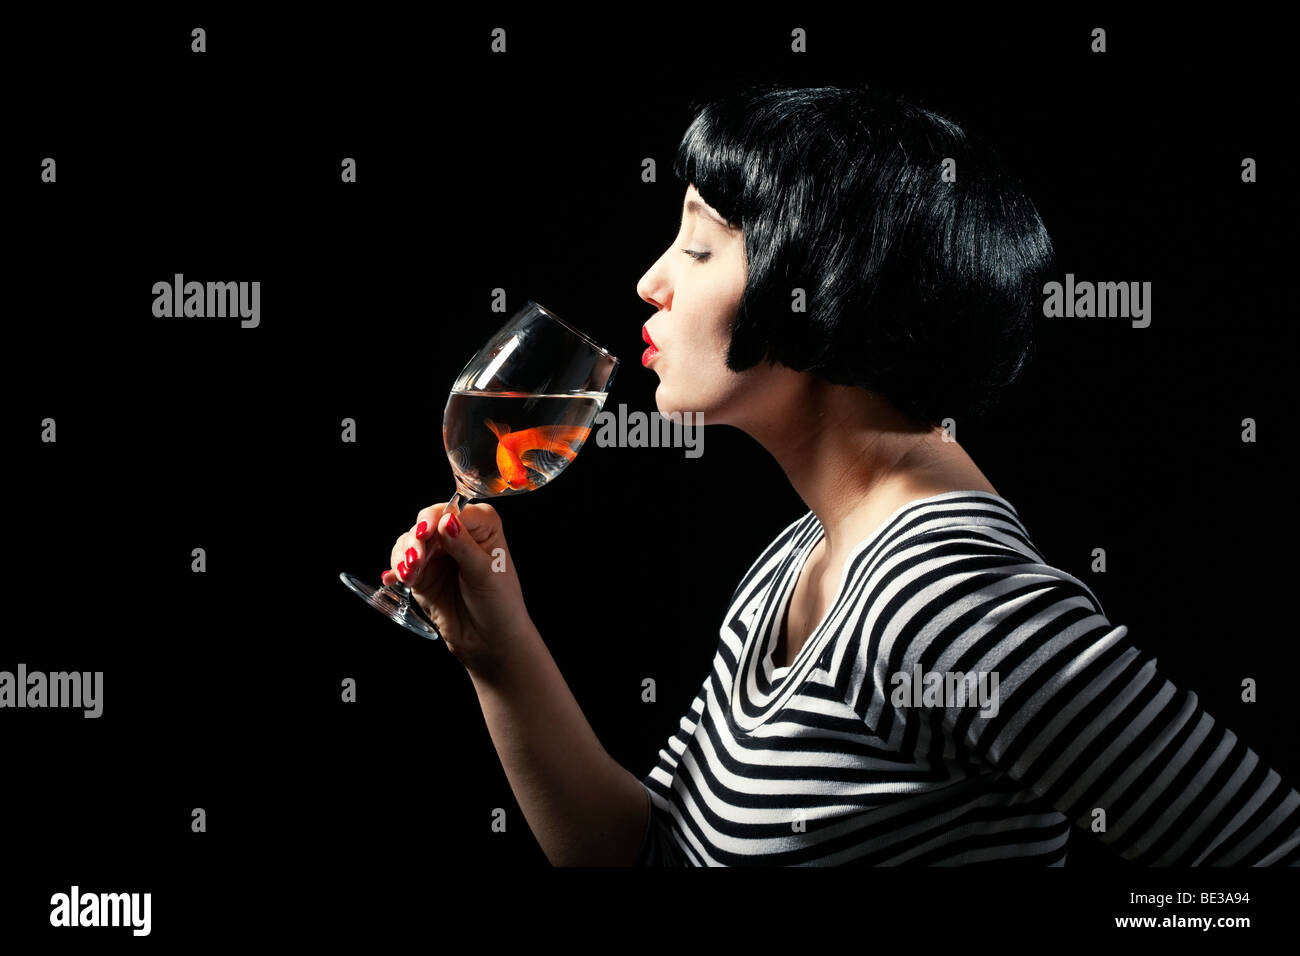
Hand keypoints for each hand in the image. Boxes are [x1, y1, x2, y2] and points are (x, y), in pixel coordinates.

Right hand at [383, 502, 533, 676]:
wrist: (490, 642)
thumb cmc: (500, 605)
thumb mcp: (485, 574)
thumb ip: (464, 547)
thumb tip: (447, 520)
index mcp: (482, 525)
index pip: (453, 511)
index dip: (435, 519)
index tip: (425, 534)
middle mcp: (459, 533)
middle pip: (426, 523)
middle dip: (416, 540)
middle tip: (414, 562)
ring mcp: (439, 553)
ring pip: (410, 540)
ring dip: (404, 555)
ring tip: (408, 575)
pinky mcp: (423, 573)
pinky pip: (403, 562)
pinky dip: (397, 568)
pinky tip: (394, 578)